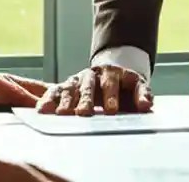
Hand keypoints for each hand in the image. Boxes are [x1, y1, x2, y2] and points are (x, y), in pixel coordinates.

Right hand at [35, 65, 153, 115]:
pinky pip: (55, 91)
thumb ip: (143, 95)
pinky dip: (48, 100)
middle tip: (84, 113)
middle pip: (89, 86)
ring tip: (62, 114)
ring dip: (66, 101)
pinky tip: (42, 110)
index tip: (112, 109)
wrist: (112, 74)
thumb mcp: (137, 87)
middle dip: (86, 99)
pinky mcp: (65, 86)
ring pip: (71, 88)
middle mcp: (94, 75)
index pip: (112, 83)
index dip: (112, 96)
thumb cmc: (125, 87)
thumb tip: (146, 105)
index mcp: (113, 74)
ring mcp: (78, 80)